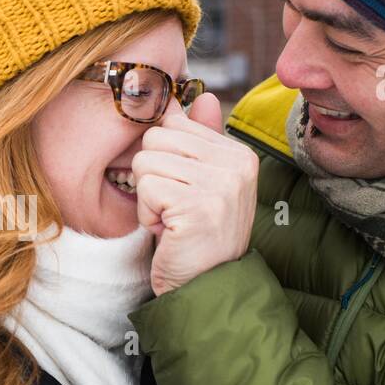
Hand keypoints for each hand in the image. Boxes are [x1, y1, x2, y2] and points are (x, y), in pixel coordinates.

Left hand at [133, 93, 260, 295]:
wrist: (207, 288)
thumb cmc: (196, 237)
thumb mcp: (200, 183)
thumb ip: (197, 140)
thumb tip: (195, 96)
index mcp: (238, 153)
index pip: (175, 123)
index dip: (164, 159)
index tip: (182, 190)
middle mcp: (236, 163)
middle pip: (156, 138)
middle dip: (152, 177)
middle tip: (174, 209)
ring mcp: (220, 183)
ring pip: (146, 161)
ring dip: (149, 198)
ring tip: (172, 220)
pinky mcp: (197, 204)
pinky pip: (146, 187)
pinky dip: (148, 214)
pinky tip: (168, 231)